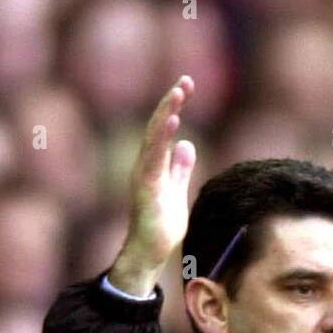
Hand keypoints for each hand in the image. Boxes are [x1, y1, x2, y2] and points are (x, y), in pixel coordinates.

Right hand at [108, 75, 197, 295]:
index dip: (174, 106)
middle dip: (171, 102)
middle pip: (158, 126)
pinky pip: (154, 157)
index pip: (165, 128)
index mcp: (154, 163)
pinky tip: (173, 122)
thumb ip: (180, 168)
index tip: (187, 85)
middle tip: (186, 81)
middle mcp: (146, 164)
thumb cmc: (161, 225)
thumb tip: (187, 144)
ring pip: (154, 137)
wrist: (150, 251)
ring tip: (178, 93)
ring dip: (166, 113)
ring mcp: (144, 174)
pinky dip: (163, 138)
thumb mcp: (177, 190)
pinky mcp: (146, 186)